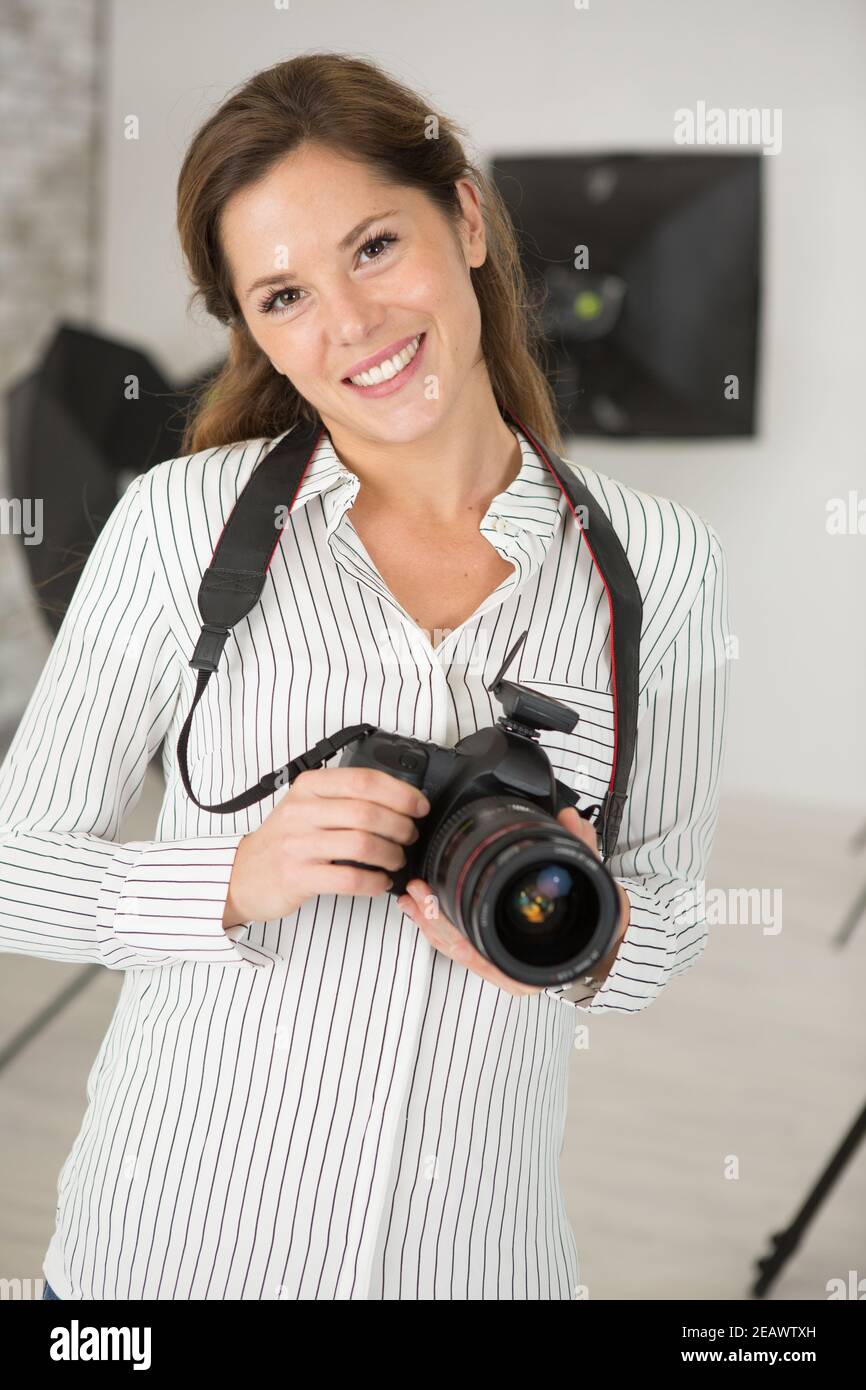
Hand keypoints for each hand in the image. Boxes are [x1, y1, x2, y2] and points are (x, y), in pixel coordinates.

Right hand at [222, 766, 429, 927]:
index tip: (419, 806)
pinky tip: (380, 882)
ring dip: (390, 854)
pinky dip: (374, 881)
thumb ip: (343, 797)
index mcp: (309, 787)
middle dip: (400, 826)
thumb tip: (398, 799)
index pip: (364, 781)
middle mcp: (302, 812)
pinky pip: (348, 878)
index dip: (400, 793)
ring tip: (396, 860)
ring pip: (361, 844)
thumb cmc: (283, 840)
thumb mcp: (306, 806)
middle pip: (368, 813)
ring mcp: (298, 845)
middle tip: (409, 836)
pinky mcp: (298, 877)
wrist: (241, 875)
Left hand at [396, 806, 616, 996]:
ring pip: (455, 948)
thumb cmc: (595, 920)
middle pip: (458, 948)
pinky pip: (460, 943)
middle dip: (430, 919)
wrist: (607, 938)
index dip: (447, 926)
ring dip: (428, 921)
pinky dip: (440, 925)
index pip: (476, 951)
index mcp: (530, 967)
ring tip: (410, 895)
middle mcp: (510, 969)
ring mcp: (499, 962)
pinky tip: (423, 906)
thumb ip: (582, 848)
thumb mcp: (592, 883)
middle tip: (415, 890)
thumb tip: (569, 818)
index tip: (429, 898)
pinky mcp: (492, 951)